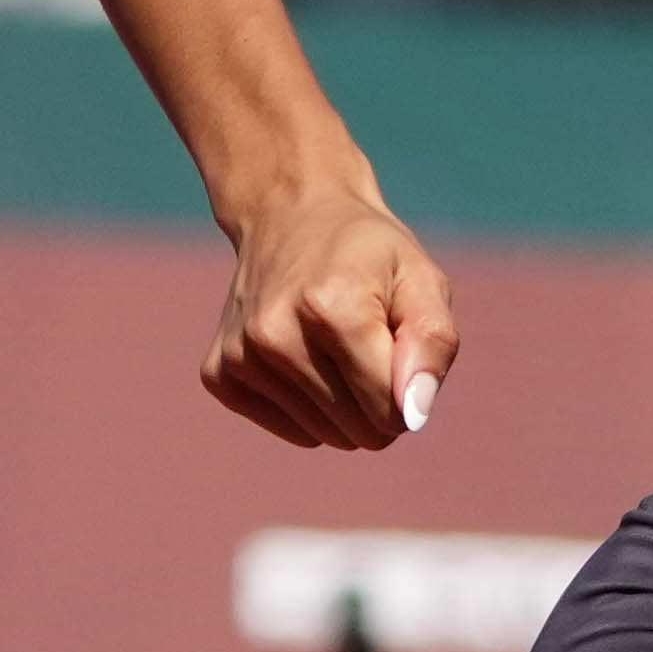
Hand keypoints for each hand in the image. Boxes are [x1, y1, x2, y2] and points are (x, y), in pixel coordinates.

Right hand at [202, 176, 460, 451]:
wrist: (288, 214)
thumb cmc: (369, 255)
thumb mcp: (422, 281)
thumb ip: (433, 344)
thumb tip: (414, 416)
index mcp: (333, 308)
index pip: (390, 411)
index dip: (409, 389)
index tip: (399, 347)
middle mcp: (276, 335)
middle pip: (359, 431)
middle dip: (377, 399)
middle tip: (368, 343)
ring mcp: (241, 356)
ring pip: (326, 436)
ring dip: (343, 403)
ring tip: (334, 345)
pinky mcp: (219, 374)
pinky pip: (292, 430)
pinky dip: (307, 406)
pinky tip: (302, 355)